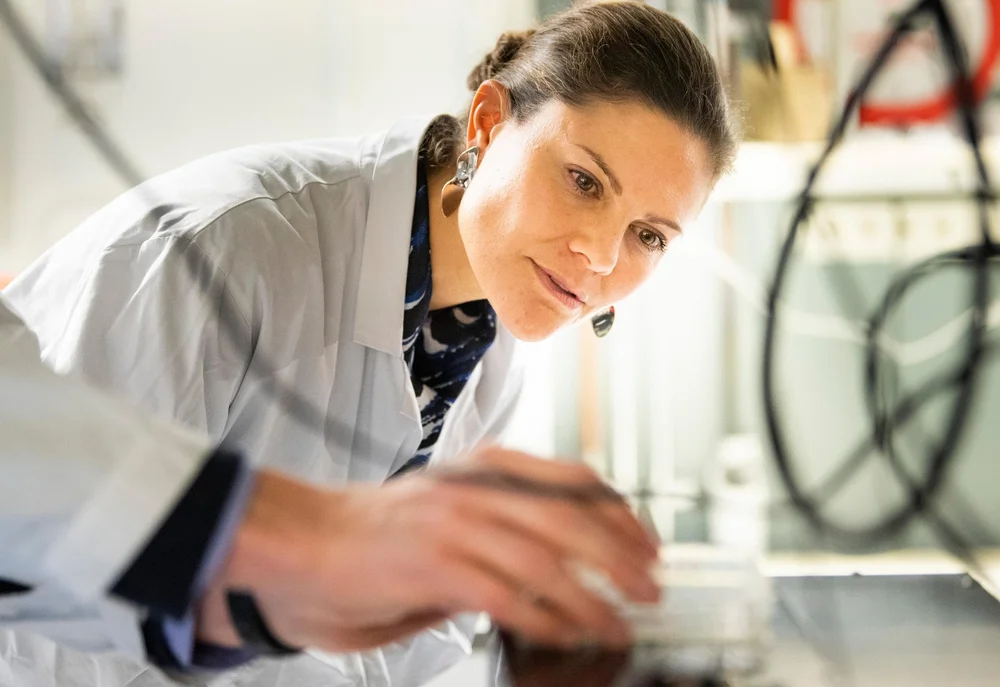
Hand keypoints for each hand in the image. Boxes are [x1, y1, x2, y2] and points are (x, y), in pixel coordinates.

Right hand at [197, 446, 659, 651]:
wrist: (302, 539)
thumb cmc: (373, 531)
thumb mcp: (451, 508)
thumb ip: (502, 525)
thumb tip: (562, 563)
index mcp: (485, 467)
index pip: (575, 480)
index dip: (620, 514)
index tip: (647, 544)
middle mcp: (477, 487)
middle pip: (574, 518)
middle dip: (622, 557)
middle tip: (651, 589)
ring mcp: (456, 523)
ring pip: (549, 560)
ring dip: (594, 598)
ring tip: (620, 624)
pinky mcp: (433, 565)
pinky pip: (509, 596)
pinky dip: (548, 620)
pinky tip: (568, 636)